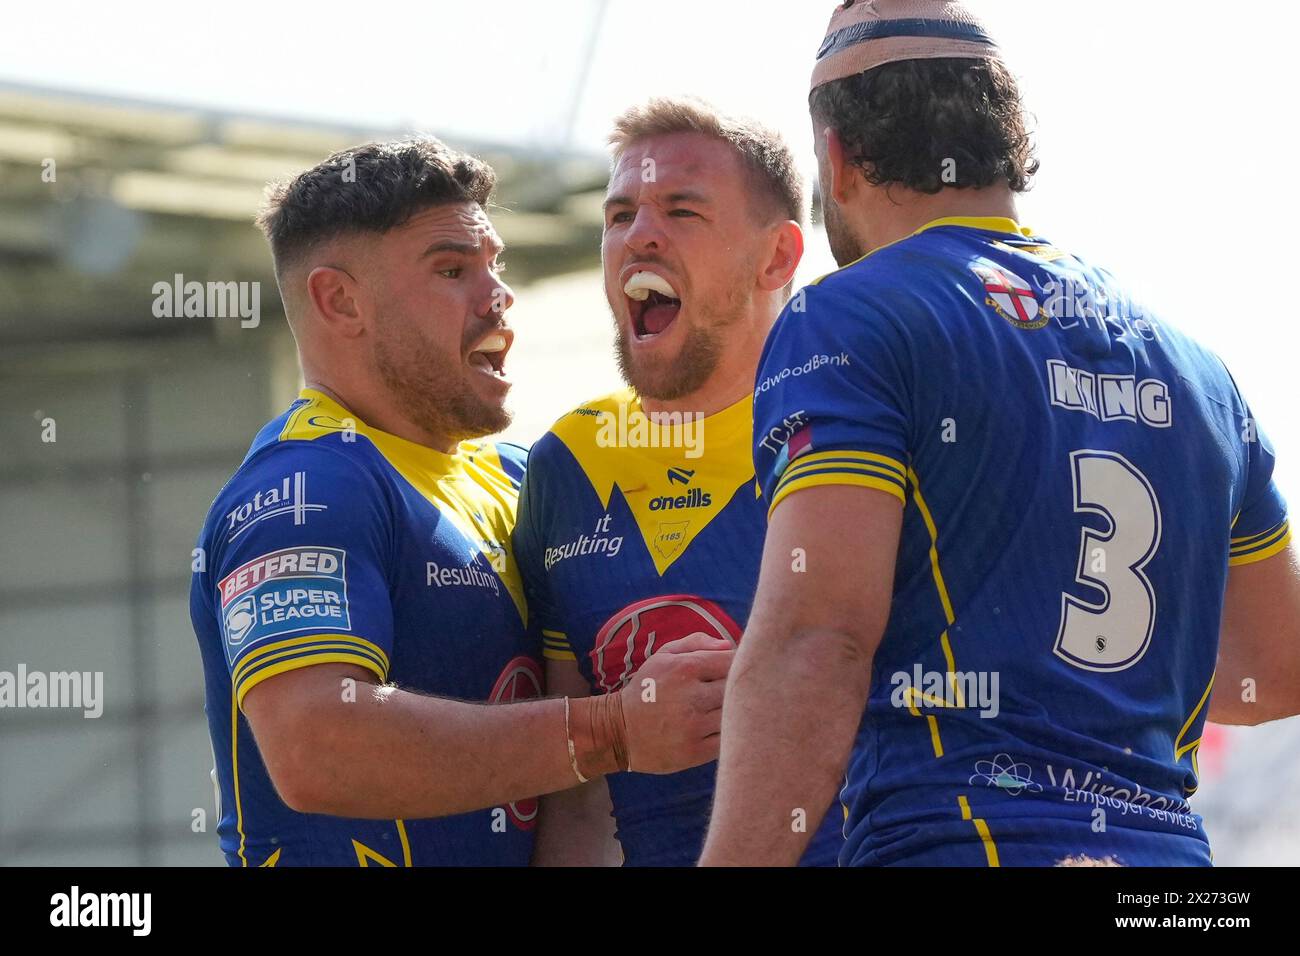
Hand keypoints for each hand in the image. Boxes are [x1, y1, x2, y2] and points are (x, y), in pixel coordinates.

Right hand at [617, 632, 733, 773]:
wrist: (619, 731)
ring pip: (733, 715)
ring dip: (732, 712)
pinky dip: (727, 734)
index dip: (736, 665)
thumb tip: (728, 645)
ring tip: (722, 710)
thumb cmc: (646, 689)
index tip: (732, 670)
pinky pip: (727, 740)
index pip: (730, 661)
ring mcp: (694, 726)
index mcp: (684, 668)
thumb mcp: (662, 656)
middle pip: (735, 689)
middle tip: (729, 692)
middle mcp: (691, 696)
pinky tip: (717, 729)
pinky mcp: (695, 752)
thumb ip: (696, 643)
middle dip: (735, 689)